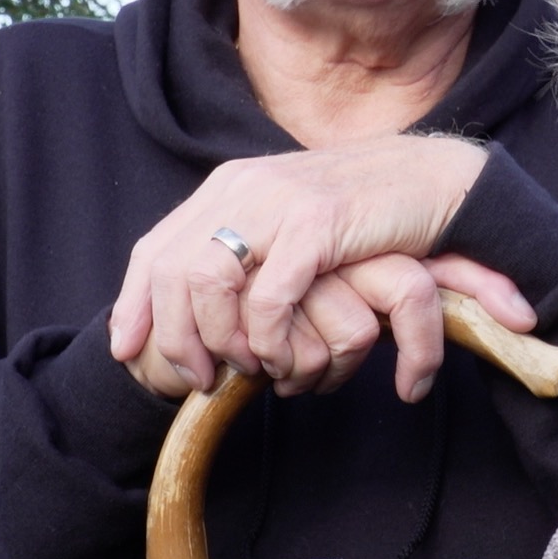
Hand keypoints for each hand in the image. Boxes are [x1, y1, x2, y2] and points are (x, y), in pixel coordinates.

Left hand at [108, 135, 495, 397]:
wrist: (432, 180)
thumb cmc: (363, 210)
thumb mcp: (288, 220)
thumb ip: (247, 243)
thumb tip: (203, 296)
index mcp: (230, 186)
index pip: (156, 246)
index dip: (133, 303)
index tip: (125, 351)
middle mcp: (243, 187)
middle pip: (171, 268)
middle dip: (172, 335)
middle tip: (195, 379)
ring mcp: (278, 202)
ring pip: (207, 280)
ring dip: (217, 340)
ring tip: (240, 373)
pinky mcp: (318, 224)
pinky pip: (269, 295)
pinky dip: (266, 337)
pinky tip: (279, 359)